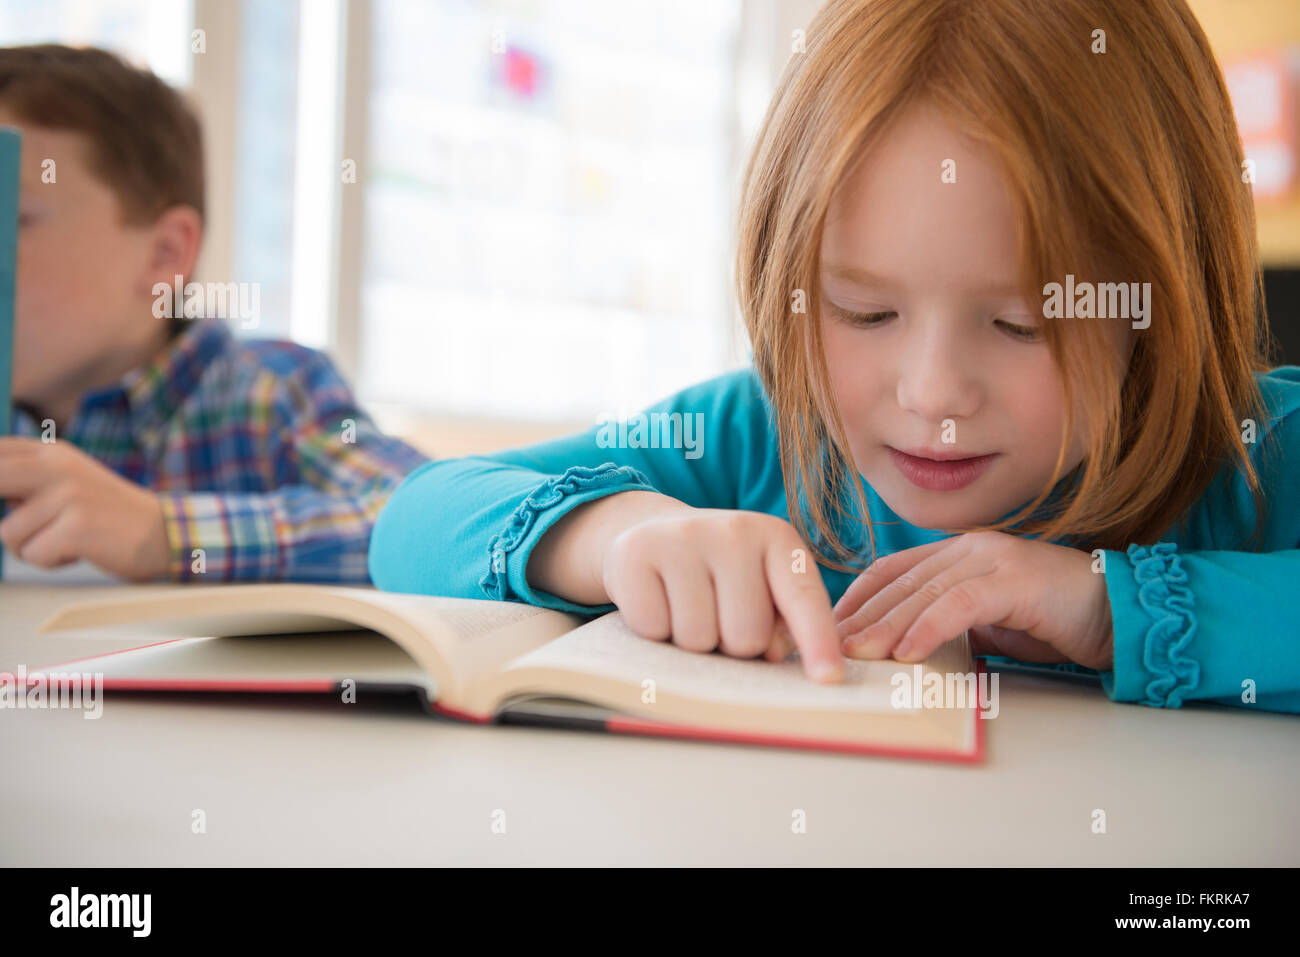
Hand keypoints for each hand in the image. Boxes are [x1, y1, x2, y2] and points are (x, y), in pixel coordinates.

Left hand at [0, 437, 169, 580]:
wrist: (163, 532)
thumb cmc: (108, 514)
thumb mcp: (68, 483)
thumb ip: (25, 481)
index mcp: (52, 453)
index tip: (6, 501)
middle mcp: (59, 466)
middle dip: (1, 513)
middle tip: (23, 523)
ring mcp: (70, 495)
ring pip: (8, 532)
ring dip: (29, 547)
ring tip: (62, 541)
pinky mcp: (78, 527)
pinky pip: (33, 554)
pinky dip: (50, 562)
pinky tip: (77, 552)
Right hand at [601, 508, 844, 682]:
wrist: (650, 532)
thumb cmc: (718, 574)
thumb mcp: (761, 584)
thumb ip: (783, 620)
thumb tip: (774, 653)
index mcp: (776, 538)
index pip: (803, 598)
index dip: (818, 642)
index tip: (829, 679)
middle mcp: (733, 530)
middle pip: (746, 635)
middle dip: (731, 645)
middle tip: (717, 616)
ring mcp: (682, 538)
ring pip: (698, 639)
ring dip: (692, 641)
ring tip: (686, 608)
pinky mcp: (635, 554)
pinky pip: (654, 628)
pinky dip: (654, 630)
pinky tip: (657, 600)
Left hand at [832, 531, 1113, 670]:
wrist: (1119, 613)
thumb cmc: (1054, 620)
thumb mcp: (990, 622)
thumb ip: (950, 622)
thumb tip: (902, 647)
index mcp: (960, 552)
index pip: (893, 570)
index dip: (857, 598)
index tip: (828, 627)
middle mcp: (971, 548)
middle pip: (901, 582)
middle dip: (862, 616)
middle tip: (830, 646)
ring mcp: (994, 558)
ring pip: (925, 592)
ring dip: (887, 626)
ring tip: (859, 653)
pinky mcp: (1015, 581)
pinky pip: (961, 604)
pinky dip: (929, 628)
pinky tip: (908, 652)